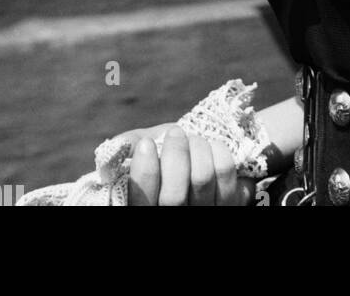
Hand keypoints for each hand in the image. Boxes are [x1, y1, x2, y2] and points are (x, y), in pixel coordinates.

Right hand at [119, 123, 254, 205]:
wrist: (198, 160)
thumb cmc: (163, 157)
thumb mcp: (143, 152)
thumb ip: (130, 146)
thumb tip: (120, 145)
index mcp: (146, 208)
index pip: (142, 201)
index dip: (144, 172)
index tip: (146, 144)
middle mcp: (174, 217)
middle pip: (174, 196)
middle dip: (175, 156)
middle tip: (175, 133)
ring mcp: (204, 213)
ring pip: (202, 180)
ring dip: (197, 149)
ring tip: (193, 138)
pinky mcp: (230, 204)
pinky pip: (226, 174)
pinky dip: (219, 152)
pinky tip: (212, 147)